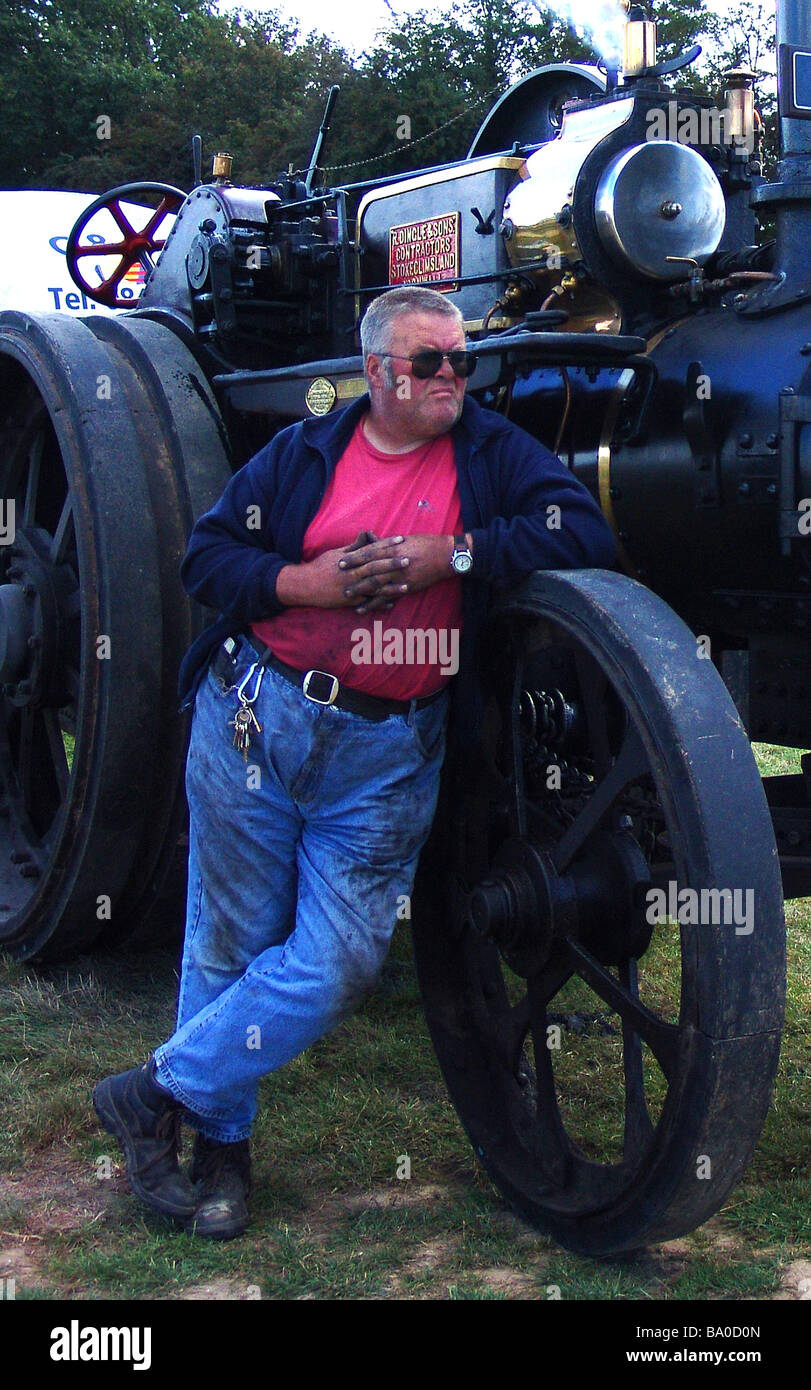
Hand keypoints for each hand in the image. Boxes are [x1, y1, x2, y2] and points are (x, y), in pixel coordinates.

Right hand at [276, 532, 409, 608]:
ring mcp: (351, 588)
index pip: (372, 549)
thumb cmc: (321, 567)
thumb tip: (367, 534)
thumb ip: (354, 546)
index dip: (387, 544)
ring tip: (407, 585)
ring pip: (374, 587)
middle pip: (375, 567)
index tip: (401, 539)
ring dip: (391, 587)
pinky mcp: (349, 601)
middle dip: (392, 564)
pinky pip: (367, 603)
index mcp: (351, 559)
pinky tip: (393, 604)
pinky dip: (379, 604)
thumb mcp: (336, 553)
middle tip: (409, 559)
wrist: (304, 585)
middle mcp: (352, 573)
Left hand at [341, 533, 455, 612]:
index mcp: (394, 548)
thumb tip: (370, 540)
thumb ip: (386, 543)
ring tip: (347, 596)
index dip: (354, 558)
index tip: (341, 561)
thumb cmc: (425, 544)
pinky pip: (387, 598)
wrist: (445, 556)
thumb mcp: (404, 540)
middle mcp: (395, 563)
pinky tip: (364, 609)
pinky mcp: (406, 588)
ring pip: (376, 585)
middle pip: (369, 570)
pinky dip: (375, 604)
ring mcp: (401, 577)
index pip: (369, 553)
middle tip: (339, 579)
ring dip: (360, 591)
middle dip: (353, 575)